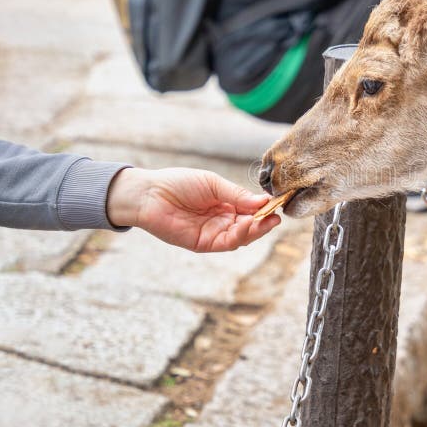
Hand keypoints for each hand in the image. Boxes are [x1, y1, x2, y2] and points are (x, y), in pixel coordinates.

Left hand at [107, 168, 280, 251]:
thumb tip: (263, 200)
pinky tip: (247, 225)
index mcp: (226, 203)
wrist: (149, 194)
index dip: (265, 207)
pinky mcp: (203, 244)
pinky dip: (240, 236)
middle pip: (250, 225)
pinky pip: (227, 243)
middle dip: (265, 221)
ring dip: (256, 230)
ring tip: (266, 220)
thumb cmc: (178, 183)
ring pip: (242, 236)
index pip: (251, 209)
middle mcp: (222, 220)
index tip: (278, 202)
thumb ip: (237, 194)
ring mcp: (214, 233)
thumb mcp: (213, 184)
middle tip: (276, 215)